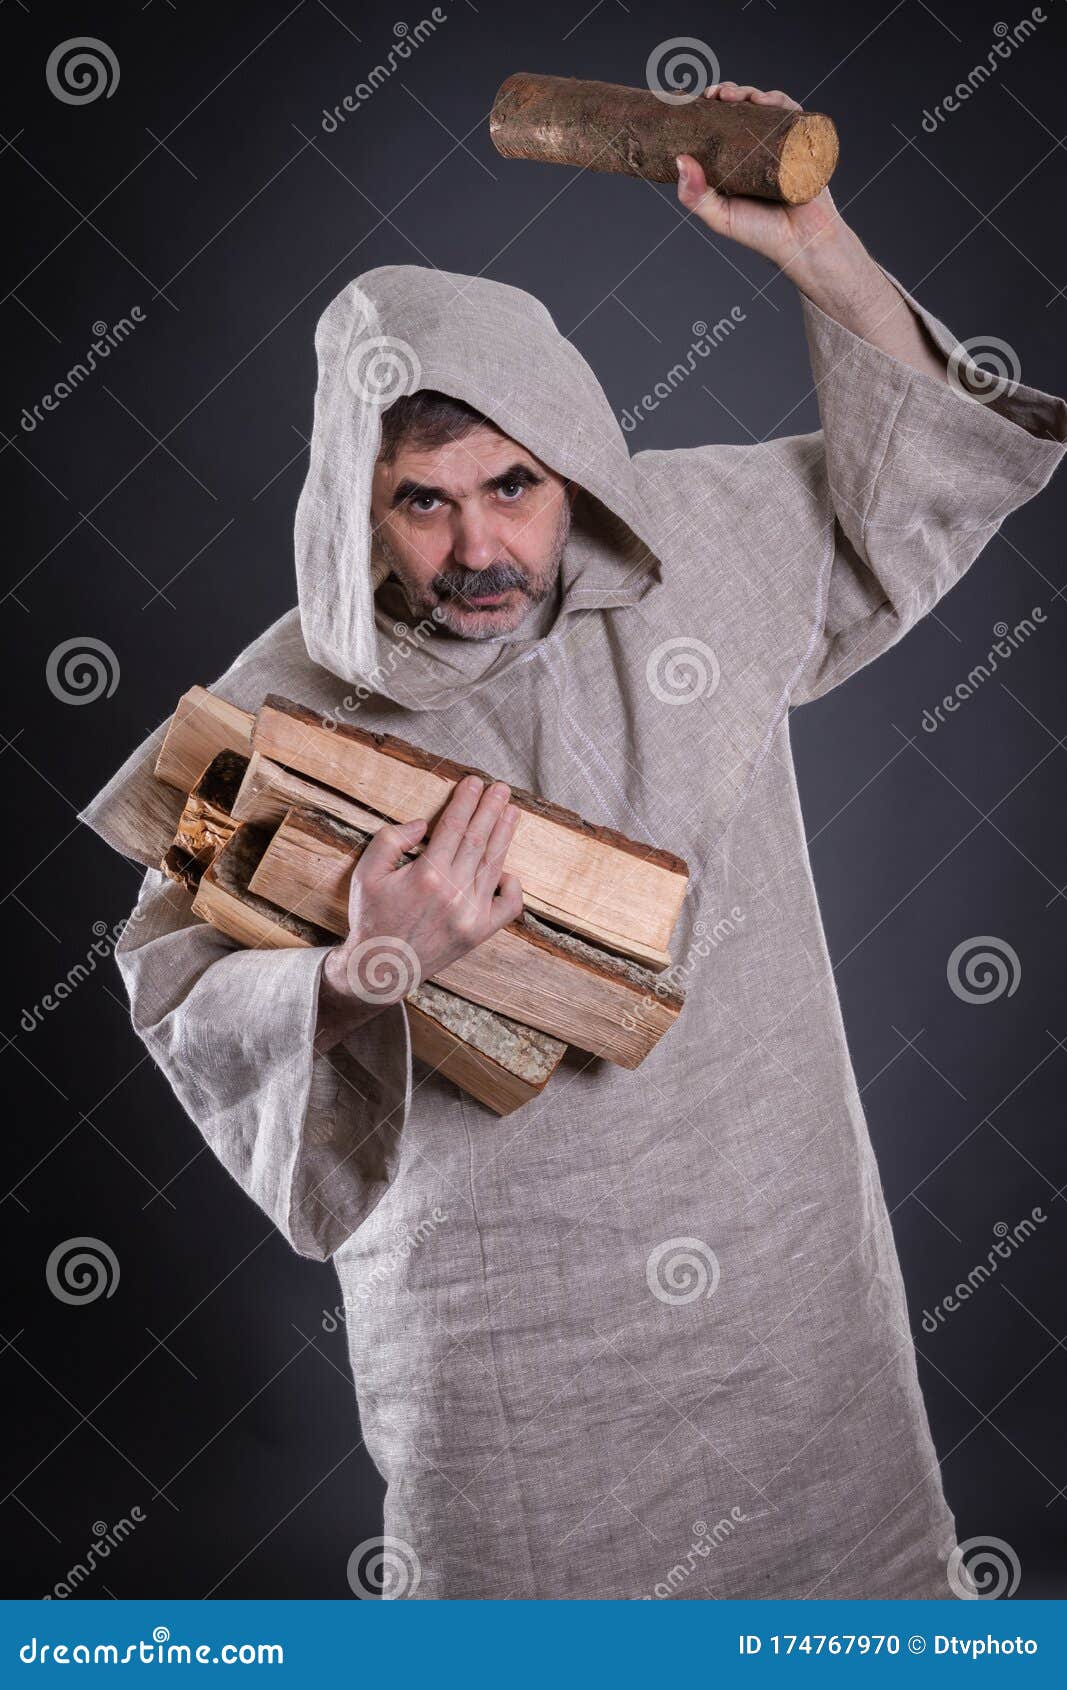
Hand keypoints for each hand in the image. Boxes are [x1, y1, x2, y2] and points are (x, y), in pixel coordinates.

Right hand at [316, 775, 523, 1048]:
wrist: (380, 969)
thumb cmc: (370, 918)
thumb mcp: (366, 873)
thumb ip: (390, 841)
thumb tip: (423, 824)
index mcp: (426, 874)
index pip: (454, 826)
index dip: (466, 801)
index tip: (474, 782)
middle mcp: (453, 892)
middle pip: (479, 839)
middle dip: (491, 809)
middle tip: (501, 789)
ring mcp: (470, 914)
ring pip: (494, 864)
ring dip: (504, 835)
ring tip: (512, 812)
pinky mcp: (479, 933)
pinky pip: (508, 906)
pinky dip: (513, 886)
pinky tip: (507, 870)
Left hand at [675, 82, 851, 286]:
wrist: (803, 244)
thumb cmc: (761, 234)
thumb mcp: (719, 217)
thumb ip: (695, 196)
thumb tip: (680, 159)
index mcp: (737, 161)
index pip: (721, 126)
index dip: (708, 110)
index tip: (693, 102)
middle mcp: (759, 148)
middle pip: (743, 110)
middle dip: (727, 94)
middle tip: (713, 95)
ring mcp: (782, 143)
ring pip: (766, 107)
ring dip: (749, 93)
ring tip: (732, 96)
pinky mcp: (804, 142)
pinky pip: (793, 115)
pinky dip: (779, 102)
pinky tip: (764, 101)